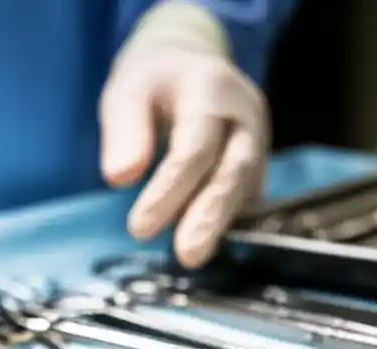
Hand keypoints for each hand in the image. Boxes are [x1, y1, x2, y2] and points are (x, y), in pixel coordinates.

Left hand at [99, 10, 268, 268]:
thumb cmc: (153, 82)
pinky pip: (245, 195)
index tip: (140, 228)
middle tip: (188, 256)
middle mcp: (245, 114)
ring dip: (218, 223)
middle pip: (234, 169)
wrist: (190, 63)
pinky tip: (201, 243)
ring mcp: (257, 140)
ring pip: (244, 187)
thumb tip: (119, 178)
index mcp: (211, 88)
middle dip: (210, 215)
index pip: (195, 146)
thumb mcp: (126, 91)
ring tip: (191, 256)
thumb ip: (124, 132)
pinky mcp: (256, 164)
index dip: (170, 189)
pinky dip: (223, 220)